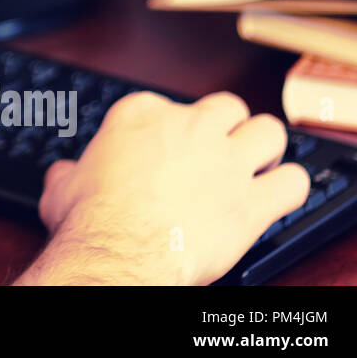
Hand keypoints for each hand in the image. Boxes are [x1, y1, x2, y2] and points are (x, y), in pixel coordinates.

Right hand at [15, 91, 309, 284]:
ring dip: (265, 147)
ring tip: (256, 165)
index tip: (166, 151)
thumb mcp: (62, 187)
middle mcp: (189, 127)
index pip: (168, 105)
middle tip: (219, 151)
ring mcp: (226, 161)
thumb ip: (69, 173)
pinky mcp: (252, 201)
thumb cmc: (90, 220)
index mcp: (141, 114)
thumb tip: (63, 175)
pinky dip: (289, 188)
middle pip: (227, 106)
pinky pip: (294, 182)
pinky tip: (276, 197)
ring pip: (270, 130)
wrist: (118, 252)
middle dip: (227, 127)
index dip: (170, 131)